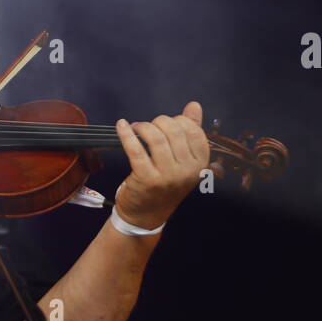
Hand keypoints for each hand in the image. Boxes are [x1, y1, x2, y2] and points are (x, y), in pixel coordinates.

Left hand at [113, 101, 209, 230]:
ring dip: (142, 127)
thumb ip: (190, 132)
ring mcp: (168, 176)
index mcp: (200, 164)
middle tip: (146, 127)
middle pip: (173, 131)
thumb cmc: (165, 184)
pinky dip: (126, 134)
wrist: (146, 215)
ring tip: (135, 128)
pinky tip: (121, 126)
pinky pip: (136, 149)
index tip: (163, 125)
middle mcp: (187, 170)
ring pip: (156, 138)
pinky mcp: (147, 179)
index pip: (193, 130)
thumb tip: (194, 105)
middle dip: (157, 122)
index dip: (177, 121)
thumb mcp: (182, 161)